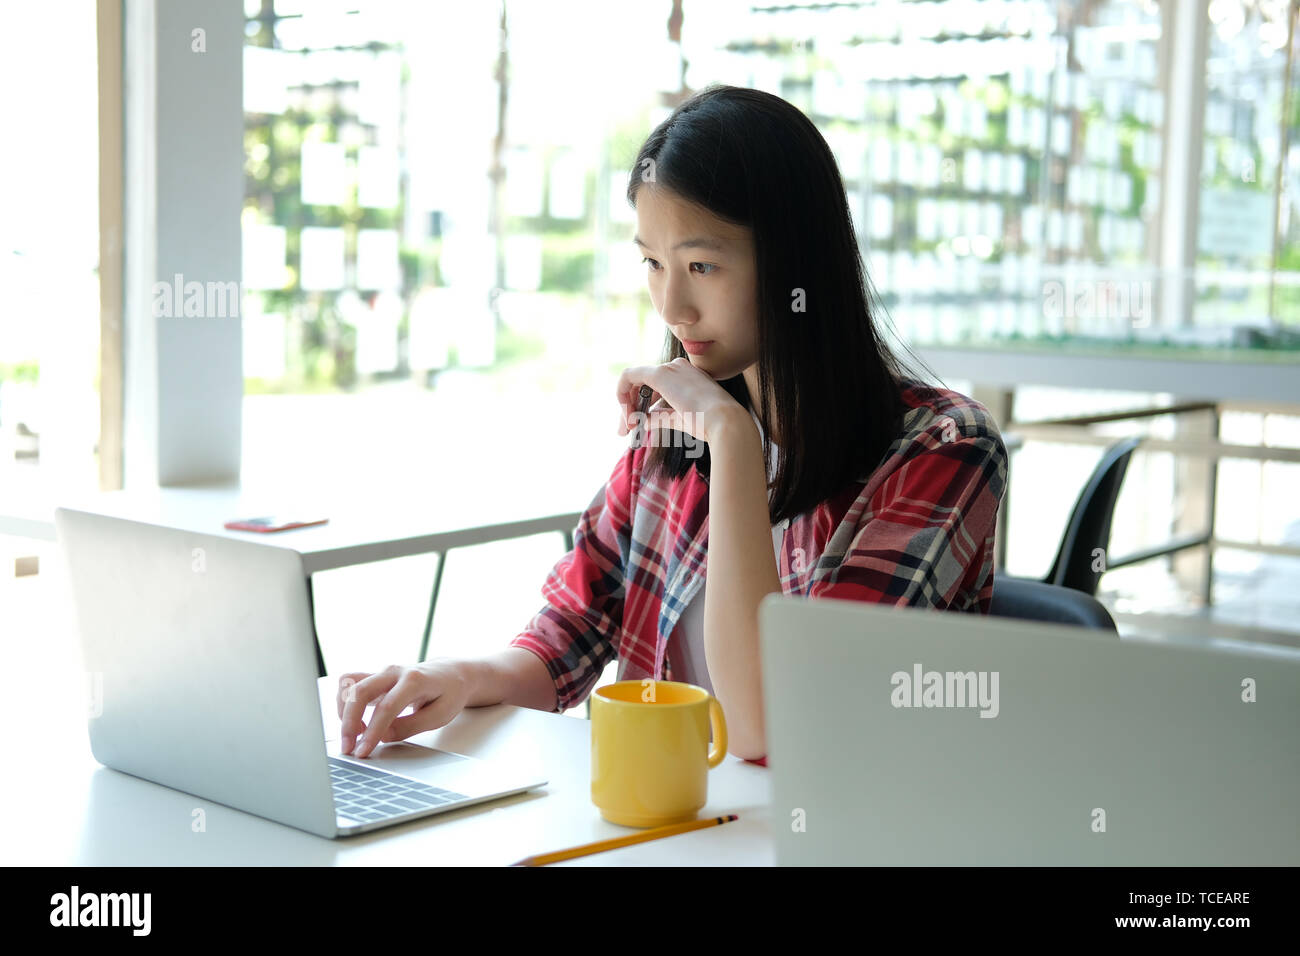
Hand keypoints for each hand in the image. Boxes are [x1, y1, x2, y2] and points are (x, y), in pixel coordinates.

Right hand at [337, 660, 471, 757]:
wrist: (451, 673)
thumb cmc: (449, 693)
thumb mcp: (440, 715)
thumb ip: (411, 726)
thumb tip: (383, 737)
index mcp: (415, 680)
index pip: (387, 707)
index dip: (372, 731)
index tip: (362, 750)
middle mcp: (394, 672)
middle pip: (360, 691)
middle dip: (348, 722)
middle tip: (348, 748)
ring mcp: (382, 672)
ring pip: (349, 683)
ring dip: (344, 711)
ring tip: (356, 735)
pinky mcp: (374, 676)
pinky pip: (349, 684)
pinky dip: (345, 703)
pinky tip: (357, 722)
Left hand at [615, 356, 742, 444]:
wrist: (724, 422)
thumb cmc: (709, 424)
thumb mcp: (680, 419)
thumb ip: (660, 417)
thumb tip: (642, 422)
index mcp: (686, 376)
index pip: (655, 388)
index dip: (641, 404)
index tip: (636, 424)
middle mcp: (677, 368)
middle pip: (642, 385)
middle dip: (628, 407)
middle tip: (624, 430)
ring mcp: (669, 369)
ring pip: (634, 383)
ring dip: (625, 405)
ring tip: (626, 428)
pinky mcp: (660, 374)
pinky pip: (629, 377)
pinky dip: (622, 395)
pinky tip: (625, 415)